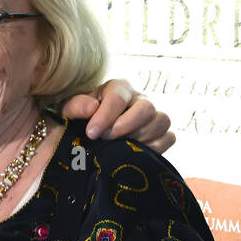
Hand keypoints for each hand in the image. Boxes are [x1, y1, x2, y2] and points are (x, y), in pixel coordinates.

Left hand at [60, 78, 174, 152]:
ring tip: (118, 146)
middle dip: (125, 126)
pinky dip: (154, 147)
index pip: (118, 97)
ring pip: (161, 122)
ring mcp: (154, 115)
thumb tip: (92, 108)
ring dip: (139, 138)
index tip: (91, 133)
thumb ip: (77, 106)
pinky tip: (134, 153)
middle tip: (106, 139)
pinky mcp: (162, 132)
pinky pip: (168, 138)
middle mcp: (140, 98)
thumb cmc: (82, 117)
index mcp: (118, 87)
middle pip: (147, 108)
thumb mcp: (72, 109)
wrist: (90, 131)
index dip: (105, 116)